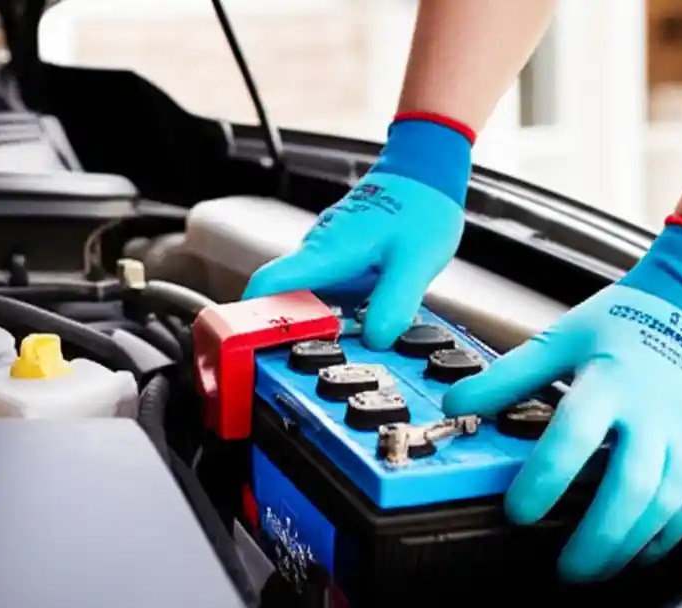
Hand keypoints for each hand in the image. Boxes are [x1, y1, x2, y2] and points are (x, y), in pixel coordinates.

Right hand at [243, 115, 472, 349]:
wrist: (428, 169)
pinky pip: (328, 289)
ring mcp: (327, 251)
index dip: (253, 320)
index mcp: (326, 252)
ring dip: (321, 323)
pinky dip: (338, 310)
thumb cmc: (420, 207)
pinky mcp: (341, 254)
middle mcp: (318, 250)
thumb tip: (375, 340)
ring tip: (348, 348)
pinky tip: (364, 322)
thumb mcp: (416, 263)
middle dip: (296, 334)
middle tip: (320, 364)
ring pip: (309, 296)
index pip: (267, 286)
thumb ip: (394, 304)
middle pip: (285, 299)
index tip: (255, 349)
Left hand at [443, 218, 681, 580]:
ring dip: (626, 545)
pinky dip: (664, 539)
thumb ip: (509, 377)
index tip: (518, 512)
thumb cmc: (623, 327)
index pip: (573, 436)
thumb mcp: (562, 338)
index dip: (544, 479)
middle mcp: (654, 413)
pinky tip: (635, 556)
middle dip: (596, 536)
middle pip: (629, 486)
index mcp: (610, 382)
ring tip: (592, 570)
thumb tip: (455, 406)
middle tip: (563, 569)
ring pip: (663, 505)